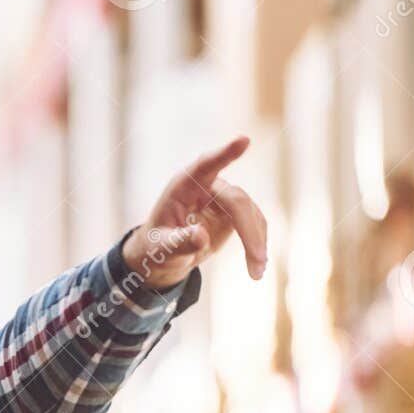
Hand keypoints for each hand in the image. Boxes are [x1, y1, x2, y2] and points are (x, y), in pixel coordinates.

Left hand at [122, 135, 268, 287]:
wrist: (163, 254)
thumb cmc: (156, 246)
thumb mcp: (160, 248)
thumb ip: (178, 242)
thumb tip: (200, 236)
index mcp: (183, 186)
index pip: (205, 165)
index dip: (224, 154)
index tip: (244, 140)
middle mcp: (207, 186)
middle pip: (236, 200)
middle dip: (249, 230)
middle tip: (257, 259)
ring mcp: (223, 199)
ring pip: (250, 213)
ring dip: (256, 241)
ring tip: (256, 272)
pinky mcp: (234, 214)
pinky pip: (253, 224)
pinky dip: (257, 244)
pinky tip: (257, 267)